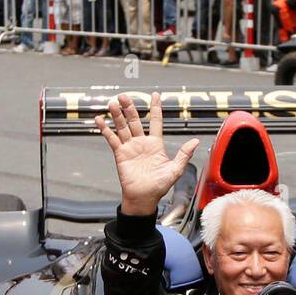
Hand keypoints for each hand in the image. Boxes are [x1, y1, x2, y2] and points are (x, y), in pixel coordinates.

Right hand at [96, 92, 200, 217]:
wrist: (144, 198)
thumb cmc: (159, 187)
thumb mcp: (175, 170)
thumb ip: (184, 154)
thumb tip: (195, 141)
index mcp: (156, 144)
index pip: (155, 121)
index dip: (155, 108)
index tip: (155, 95)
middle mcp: (142, 143)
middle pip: (135, 120)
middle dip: (130, 107)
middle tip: (125, 96)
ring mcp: (130, 147)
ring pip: (122, 127)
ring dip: (117, 115)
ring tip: (113, 103)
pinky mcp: (120, 154)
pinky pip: (112, 139)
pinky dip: (105, 129)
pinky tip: (100, 120)